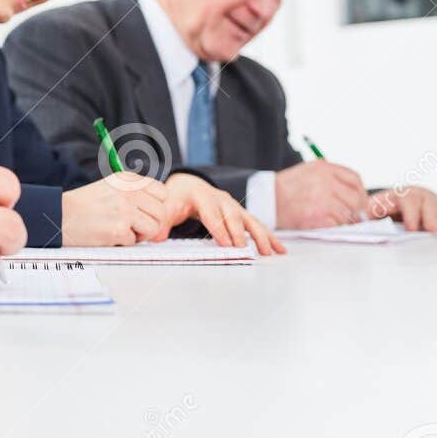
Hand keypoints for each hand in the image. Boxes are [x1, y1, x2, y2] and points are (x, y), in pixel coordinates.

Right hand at [61, 175, 169, 245]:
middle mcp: (128, 191)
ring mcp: (124, 210)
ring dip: (138, 234)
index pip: (162, 192)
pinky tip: (107, 234)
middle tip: (130, 226)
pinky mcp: (119, 229)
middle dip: (149, 223)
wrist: (58, 215)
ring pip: (153, 228)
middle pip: (161, 212)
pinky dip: (122, 243)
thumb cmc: (83, 205)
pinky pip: (134, 242)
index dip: (155, 207)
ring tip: (119, 230)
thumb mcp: (111, 189)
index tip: (143, 213)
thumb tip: (161, 215)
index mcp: (127, 179)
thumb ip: (136, 196)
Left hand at [164, 173, 285, 255]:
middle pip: (232, 216)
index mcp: (200, 195)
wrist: (188, 185)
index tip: (225, 244)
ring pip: (249, 220)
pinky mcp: (240, 212)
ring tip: (270, 252)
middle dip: (239, 234)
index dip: (218, 228)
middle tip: (245, 251)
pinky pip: (256, 224)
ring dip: (260, 236)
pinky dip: (269, 236)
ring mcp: (232, 205)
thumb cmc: (177, 198)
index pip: (210, 213)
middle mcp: (220, 198)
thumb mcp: (166, 206)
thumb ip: (161, 221)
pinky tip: (280, 250)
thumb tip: (156, 237)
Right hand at [273, 160, 367, 229]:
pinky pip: (336, 225)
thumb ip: (332, 177)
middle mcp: (326, 182)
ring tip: (324, 215)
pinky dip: (331, 226)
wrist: (266, 198)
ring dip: (340, 218)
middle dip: (353, 208)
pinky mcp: (317, 217)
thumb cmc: (287, 188)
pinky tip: (319, 221)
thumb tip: (356, 194)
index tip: (356, 200)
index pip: (355, 180)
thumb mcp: (310, 171)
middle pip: (356, 199)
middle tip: (345, 213)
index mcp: (325, 168)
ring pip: (347, 214)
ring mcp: (322, 200)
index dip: (359, 192)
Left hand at [367, 186, 436, 239]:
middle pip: (432, 203)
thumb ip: (367, 214)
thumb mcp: (372, 209)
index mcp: (403, 195)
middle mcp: (424, 199)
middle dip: (431, 217)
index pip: (408, 199)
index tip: (411, 227)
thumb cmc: (384, 209)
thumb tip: (360, 222)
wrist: (394, 205)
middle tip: (430, 229)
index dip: (411, 213)